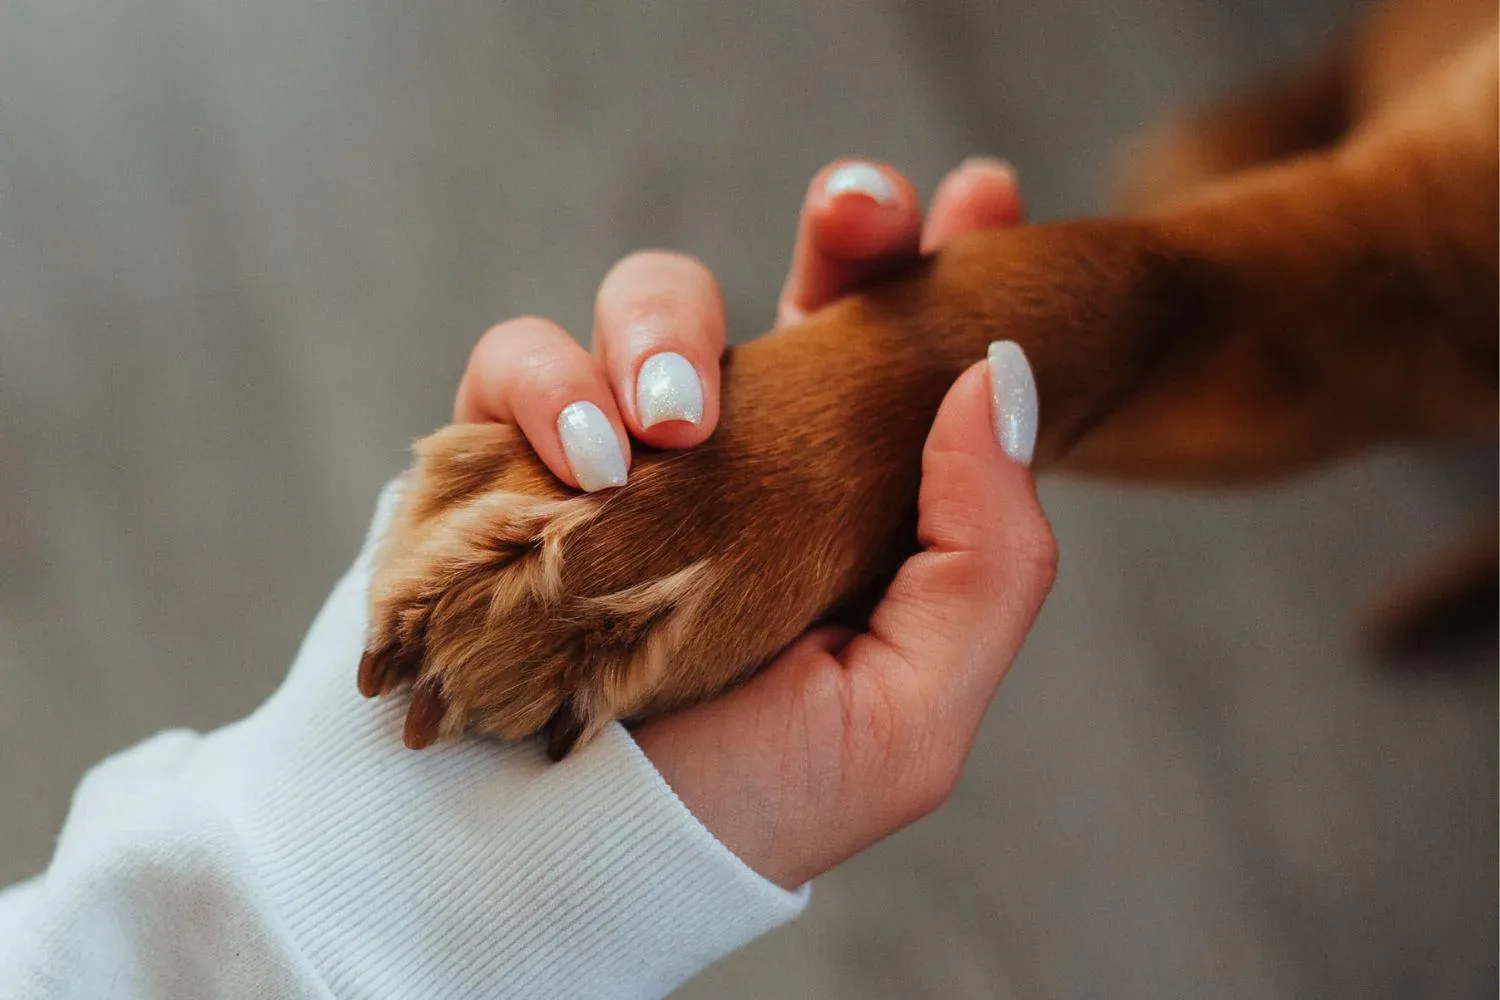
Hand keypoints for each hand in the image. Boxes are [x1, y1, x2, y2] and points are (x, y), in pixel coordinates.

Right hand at [453, 157, 1052, 887]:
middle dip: (841, 227)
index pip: (903, 358)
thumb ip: (986, 560)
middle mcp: (738, 457)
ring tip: (666, 424)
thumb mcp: (906, 715)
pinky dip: (544, 385)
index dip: (942, 265)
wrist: (558, 870)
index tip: (984, 194)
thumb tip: (999, 378)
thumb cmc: (739, 803)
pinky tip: (585, 459)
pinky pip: (517, 358)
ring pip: (648, 298)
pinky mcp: (509, 456)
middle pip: (795, 286)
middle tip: (861, 211)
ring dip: (663, 326)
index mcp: (843, 501)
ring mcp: (622, 447)